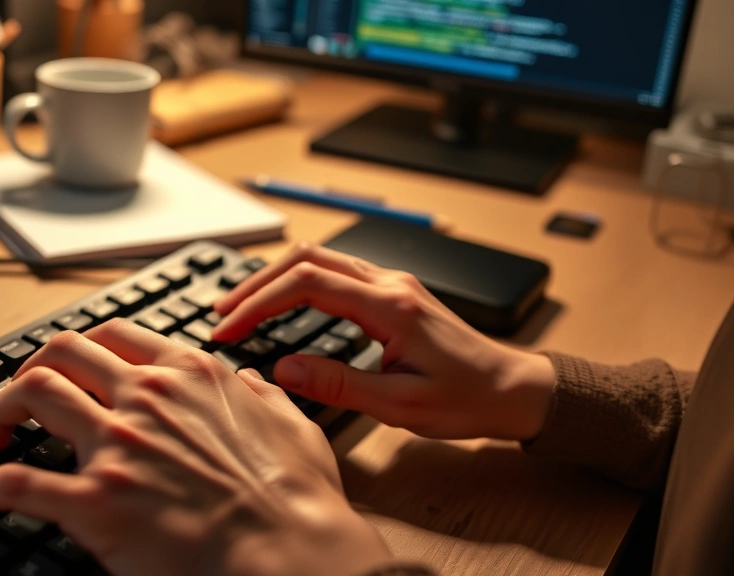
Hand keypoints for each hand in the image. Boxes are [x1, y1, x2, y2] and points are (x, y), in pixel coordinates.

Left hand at [0, 319, 391, 575]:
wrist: (290, 554)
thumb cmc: (295, 499)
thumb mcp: (290, 427)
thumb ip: (264, 395)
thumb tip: (252, 381)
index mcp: (189, 375)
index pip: (116, 335)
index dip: (83, 348)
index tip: (71, 366)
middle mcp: (146, 397)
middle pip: (62, 352)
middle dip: (32, 368)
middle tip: (22, 393)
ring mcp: (118, 445)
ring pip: (34, 394)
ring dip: (0, 409)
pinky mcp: (97, 501)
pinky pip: (18, 483)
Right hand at [213, 242, 555, 440]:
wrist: (512, 388)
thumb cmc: (466, 398)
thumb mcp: (399, 405)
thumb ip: (337, 385)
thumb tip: (283, 369)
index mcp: (389, 306)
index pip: (306, 284)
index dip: (258, 303)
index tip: (229, 328)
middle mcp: (389, 284)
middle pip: (305, 259)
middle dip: (256, 283)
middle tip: (221, 314)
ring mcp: (391, 283)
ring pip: (319, 259)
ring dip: (275, 278)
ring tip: (241, 306)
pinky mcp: (392, 292)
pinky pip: (335, 271)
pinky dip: (298, 281)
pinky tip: (283, 303)